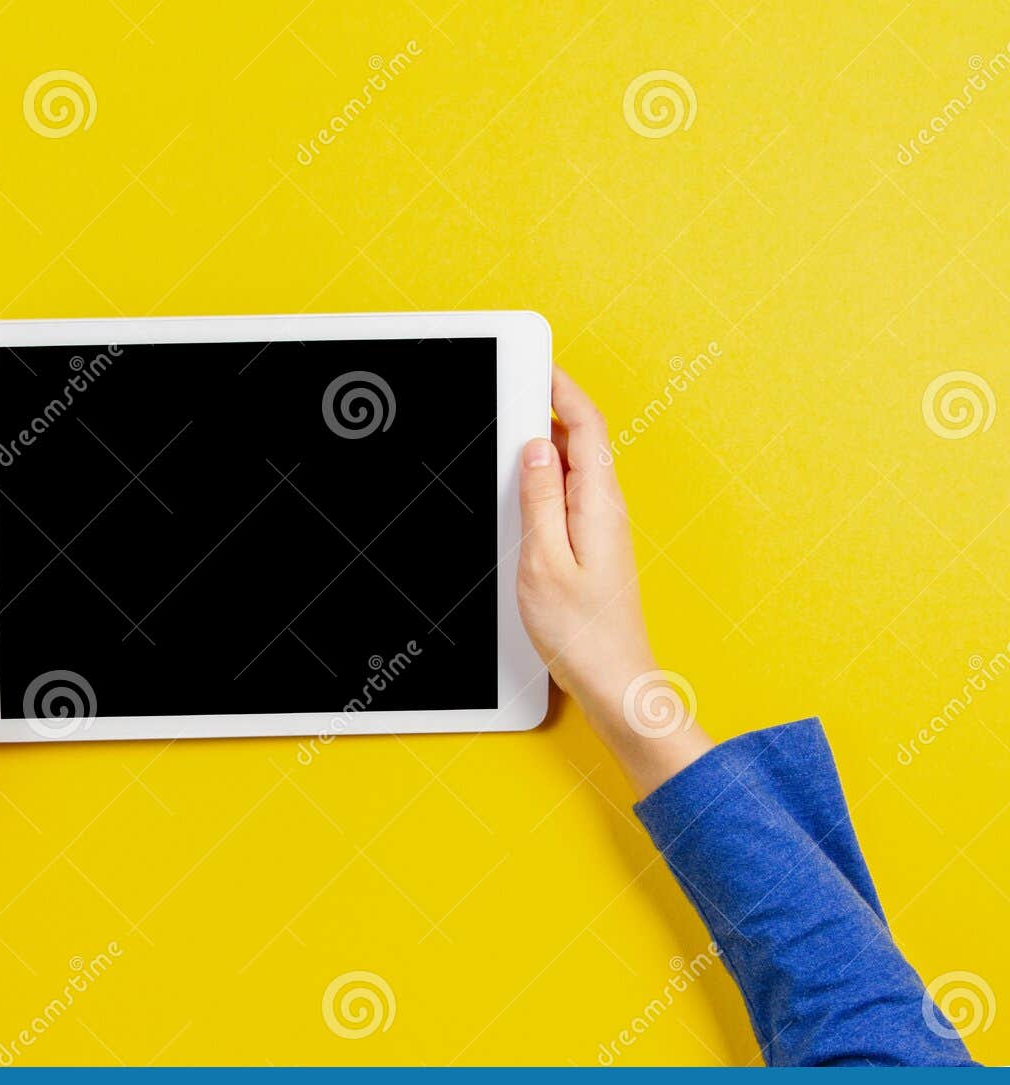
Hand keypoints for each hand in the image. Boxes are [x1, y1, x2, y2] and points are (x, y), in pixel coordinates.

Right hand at [516, 366, 711, 796]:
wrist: (614, 683)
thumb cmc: (581, 634)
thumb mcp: (543, 561)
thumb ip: (539, 500)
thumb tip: (534, 448)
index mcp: (598, 505)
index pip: (584, 426)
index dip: (559, 388)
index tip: (533, 363)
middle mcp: (605, 510)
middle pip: (579, 440)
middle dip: (546, 408)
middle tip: (509, 389)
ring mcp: (600, 529)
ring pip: (571, 468)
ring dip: (542, 446)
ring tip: (506, 434)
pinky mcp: (591, 548)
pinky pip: (567, 497)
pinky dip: (542, 481)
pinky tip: (519, 491)